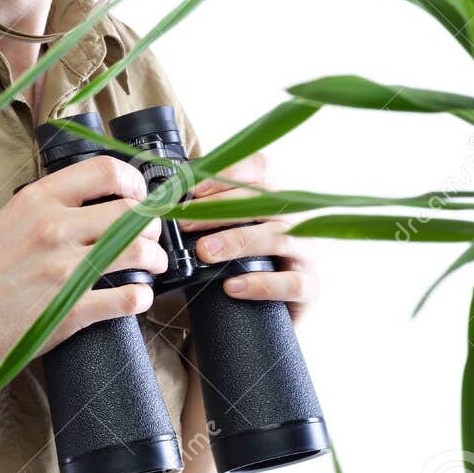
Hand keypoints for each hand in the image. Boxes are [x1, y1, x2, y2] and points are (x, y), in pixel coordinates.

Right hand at [0, 154, 169, 378]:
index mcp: (36, 202)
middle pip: (132, 212)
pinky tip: (137, 295)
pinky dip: (142, 296)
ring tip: (152, 263)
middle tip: (149, 234)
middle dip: (151, 223)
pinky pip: (130, 298)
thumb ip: (47, 209)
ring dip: (156, 257)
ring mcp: (65, 271)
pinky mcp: (74, 310)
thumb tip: (91, 204)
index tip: (137, 192)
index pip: (104, 171)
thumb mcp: (6, 221)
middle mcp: (54, 230)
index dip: (132, 180)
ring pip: (141, 251)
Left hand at [179, 152, 319, 325]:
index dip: (226, 174)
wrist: (264, 304)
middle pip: (264, 201)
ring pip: (279, 237)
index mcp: (275, 195)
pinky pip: (294, 283)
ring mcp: (306, 251)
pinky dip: (261, 284)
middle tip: (183, 222)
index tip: (191, 187)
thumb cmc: (238, 255)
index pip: (260, 168)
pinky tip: (232, 286)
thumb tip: (164, 194)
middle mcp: (295, 218)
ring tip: (203, 251)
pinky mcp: (309, 286)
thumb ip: (204, 207)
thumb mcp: (222, 226)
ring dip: (237, 241)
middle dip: (219, 209)